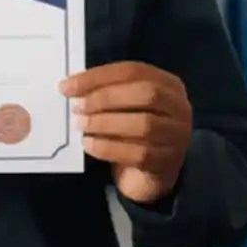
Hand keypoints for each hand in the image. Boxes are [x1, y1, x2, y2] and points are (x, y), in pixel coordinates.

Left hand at [60, 61, 191, 203]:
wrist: (150, 175)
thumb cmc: (132, 131)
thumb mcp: (124, 106)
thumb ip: (107, 92)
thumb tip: (71, 86)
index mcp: (168, 84)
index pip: (133, 71)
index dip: (98, 76)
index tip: (67, 86)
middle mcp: (179, 107)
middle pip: (146, 93)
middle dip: (106, 98)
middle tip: (77, 107)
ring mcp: (177, 136)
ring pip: (143, 125)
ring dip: (106, 123)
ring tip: (82, 125)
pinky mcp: (168, 162)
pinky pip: (138, 153)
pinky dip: (108, 147)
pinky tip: (89, 144)